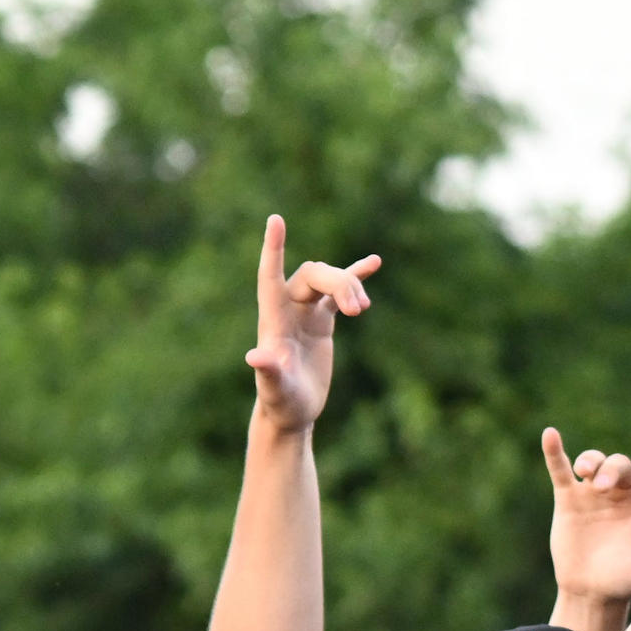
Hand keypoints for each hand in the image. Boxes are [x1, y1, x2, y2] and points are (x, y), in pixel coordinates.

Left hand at [244, 215, 380, 436]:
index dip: (273, 249)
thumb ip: (268, 372)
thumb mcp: (275, 390)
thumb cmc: (281, 403)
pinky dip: (356, 276)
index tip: (276, 220)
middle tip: (359, 310)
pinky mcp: (322, 319)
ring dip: (349, 286)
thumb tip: (255, 356)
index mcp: (273, 319)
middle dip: (338, 284)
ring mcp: (305, 311)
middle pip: (313, 276)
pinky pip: (339, 290)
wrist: (292, 411)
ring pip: (328, 280)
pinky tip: (374, 262)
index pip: (270, 276)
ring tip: (363, 309)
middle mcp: (287, 308)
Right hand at [545, 421, 630, 625]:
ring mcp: (594, 492)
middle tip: (603, 489)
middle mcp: (624, 491)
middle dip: (612, 470)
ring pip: (593, 461)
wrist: (594, 591)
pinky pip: (560, 469)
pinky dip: (555, 452)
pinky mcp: (568, 498)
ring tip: (584, 473)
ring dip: (589, 461)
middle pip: (620, 464)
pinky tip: (550, 435)